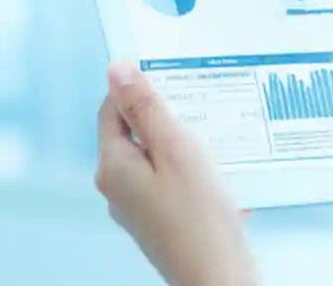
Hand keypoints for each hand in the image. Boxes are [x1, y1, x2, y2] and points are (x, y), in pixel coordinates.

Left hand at [96, 63, 259, 285]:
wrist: (217, 277)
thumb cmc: (200, 215)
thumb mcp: (177, 151)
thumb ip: (147, 109)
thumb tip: (116, 69)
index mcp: (113, 167)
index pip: (111, 109)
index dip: (137, 87)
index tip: (173, 73)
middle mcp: (117, 187)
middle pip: (134, 132)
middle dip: (166, 114)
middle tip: (204, 100)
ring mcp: (137, 207)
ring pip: (154, 156)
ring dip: (182, 141)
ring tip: (217, 133)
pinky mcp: (159, 220)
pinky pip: (168, 179)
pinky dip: (191, 166)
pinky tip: (221, 167)